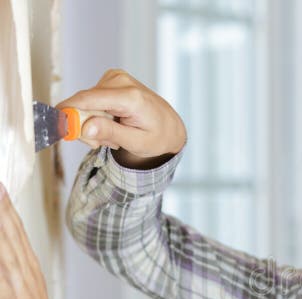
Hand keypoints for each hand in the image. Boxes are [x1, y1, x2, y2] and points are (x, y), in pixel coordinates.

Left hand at [0, 182, 66, 298]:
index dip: (6, 206)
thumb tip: (6, 250)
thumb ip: (13, 269)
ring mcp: (15, 286)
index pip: (15, 229)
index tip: (1, 186)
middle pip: (9, 232)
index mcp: (27, 267)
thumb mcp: (24, 289)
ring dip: (0, 226)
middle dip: (1, 208)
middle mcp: (22, 271)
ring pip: (4, 249)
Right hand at [57, 69, 186, 168]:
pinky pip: (90, 98)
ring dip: (92, 121)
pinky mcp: (111, 78)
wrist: (170, 126)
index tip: (56, 126)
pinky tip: (112, 120)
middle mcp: (122, 81)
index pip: (88, 100)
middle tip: (100, 143)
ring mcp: (116, 77)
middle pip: (83, 103)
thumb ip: (111, 134)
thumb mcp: (137, 143)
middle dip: (85, 126)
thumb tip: (85, 128)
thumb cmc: (157, 136)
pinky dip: (96, 113)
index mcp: (131, 97)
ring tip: (113, 132)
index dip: (68, 112)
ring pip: (84, 102)